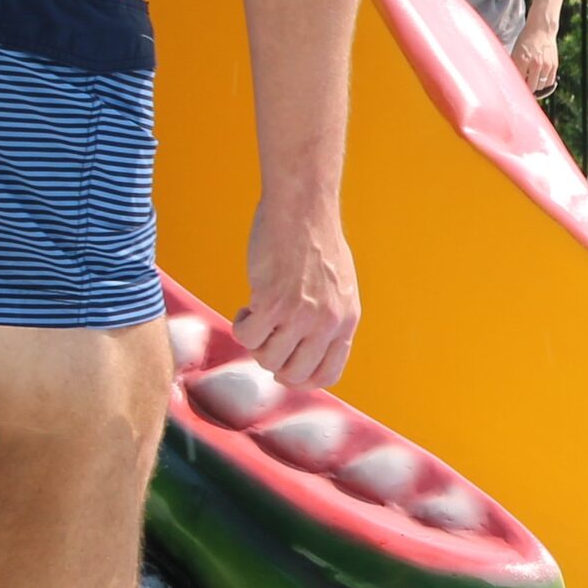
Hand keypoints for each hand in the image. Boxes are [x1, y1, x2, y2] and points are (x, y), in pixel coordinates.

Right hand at [237, 194, 359, 386]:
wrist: (302, 208)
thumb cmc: (314, 240)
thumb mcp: (337, 286)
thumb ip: (327, 318)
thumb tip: (303, 350)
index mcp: (346, 321)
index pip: (327, 374)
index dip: (301, 379)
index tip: (285, 366)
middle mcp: (327, 323)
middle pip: (293, 374)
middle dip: (273, 363)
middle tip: (266, 338)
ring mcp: (300, 315)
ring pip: (266, 359)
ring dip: (255, 343)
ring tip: (257, 315)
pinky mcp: (272, 302)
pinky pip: (246, 337)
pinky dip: (241, 326)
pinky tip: (247, 306)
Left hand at [510, 19, 559, 97]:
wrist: (541, 29)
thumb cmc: (526, 40)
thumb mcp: (515, 52)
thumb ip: (514, 66)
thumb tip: (512, 81)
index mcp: (521, 60)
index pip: (519, 83)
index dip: (517, 89)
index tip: (516, 91)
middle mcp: (534, 64)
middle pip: (531, 88)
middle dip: (527, 90)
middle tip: (524, 89)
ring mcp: (545, 65)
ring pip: (541, 87)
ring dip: (536, 87)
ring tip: (532, 84)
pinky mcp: (554, 65)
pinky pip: (550, 82)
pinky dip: (545, 84)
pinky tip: (540, 81)